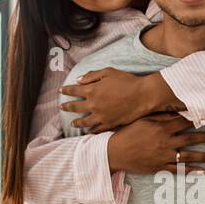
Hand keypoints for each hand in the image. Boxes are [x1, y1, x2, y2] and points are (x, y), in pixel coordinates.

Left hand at [61, 68, 182, 132]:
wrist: (143, 95)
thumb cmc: (127, 81)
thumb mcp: (109, 72)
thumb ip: (92, 75)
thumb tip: (79, 79)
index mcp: (92, 90)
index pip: (73, 90)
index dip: (66, 90)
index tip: (61, 90)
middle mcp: (93, 105)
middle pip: (75, 107)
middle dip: (67, 106)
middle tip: (61, 107)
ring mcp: (101, 116)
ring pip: (84, 121)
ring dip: (77, 122)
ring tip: (72, 124)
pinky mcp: (110, 123)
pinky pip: (97, 129)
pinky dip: (91, 131)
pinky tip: (89, 131)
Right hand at [108, 114, 204, 175]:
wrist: (114, 153)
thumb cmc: (127, 133)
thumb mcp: (142, 120)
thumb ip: (160, 115)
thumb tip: (176, 109)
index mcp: (161, 127)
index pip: (184, 121)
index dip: (199, 118)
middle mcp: (165, 142)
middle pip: (191, 138)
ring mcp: (163, 156)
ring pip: (188, 156)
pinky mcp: (159, 167)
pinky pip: (178, 170)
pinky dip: (190, 171)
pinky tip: (202, 172)